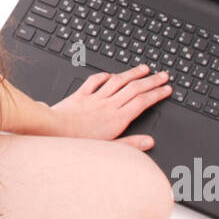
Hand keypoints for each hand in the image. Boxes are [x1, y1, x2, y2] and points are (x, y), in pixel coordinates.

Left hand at [48, 63, 172, 149]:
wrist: (53, 131)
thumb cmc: (78, 143)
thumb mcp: (108, 149)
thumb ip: (130, 145)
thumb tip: (149, 142)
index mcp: (117, 118)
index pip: (142, 102)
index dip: (156, 94)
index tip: (166, 89)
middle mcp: (108, 105)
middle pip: (134, 88)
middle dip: (151, 80)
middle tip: (163, 75)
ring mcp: (94, 98)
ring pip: (118, 81)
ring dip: (132, 73)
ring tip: (143, 68)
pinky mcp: (80, 95)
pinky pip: (94, 81)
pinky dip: (104, 76)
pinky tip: (110, 74)